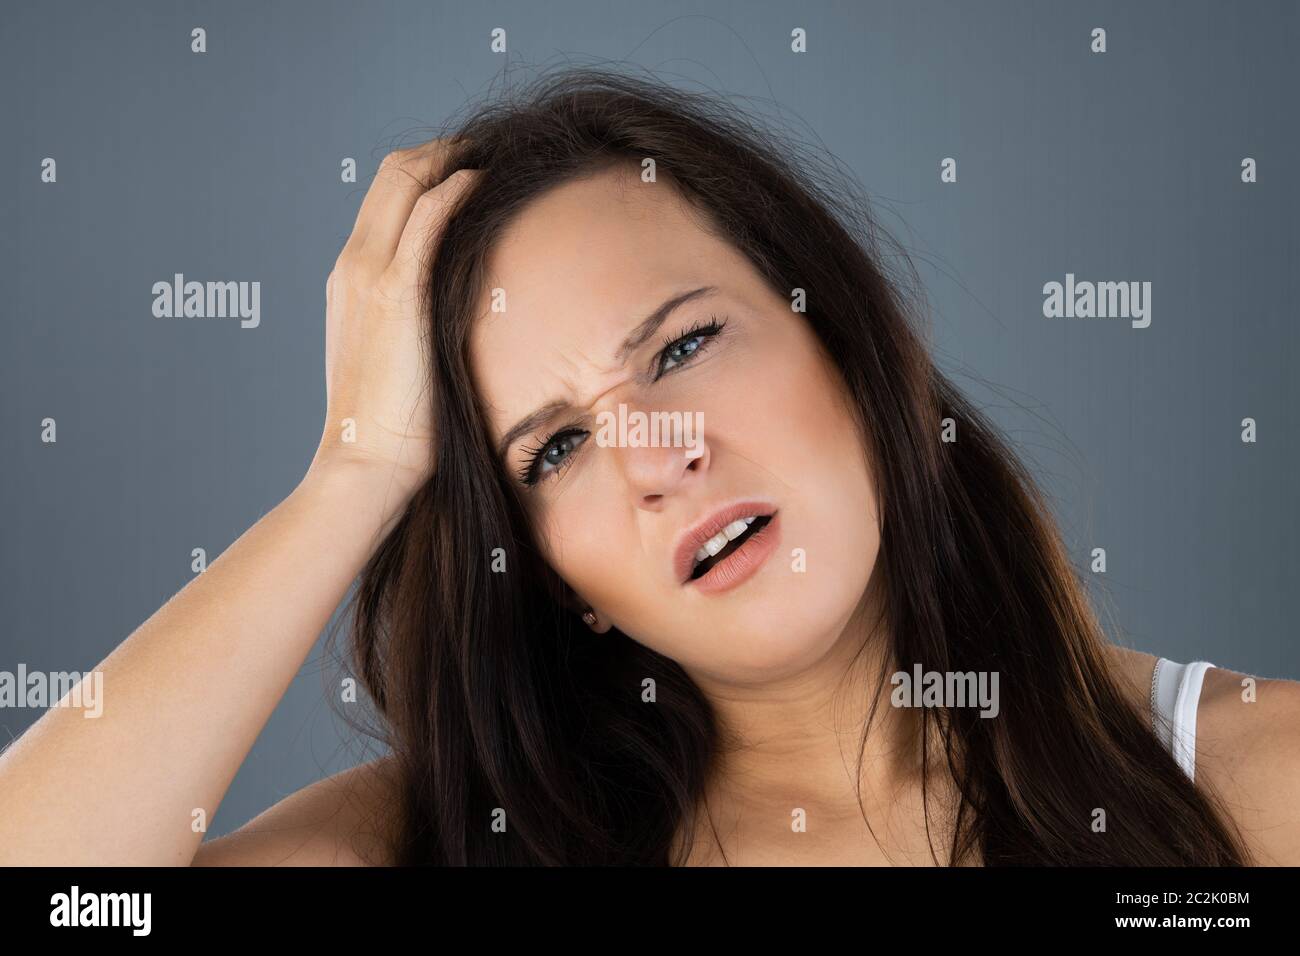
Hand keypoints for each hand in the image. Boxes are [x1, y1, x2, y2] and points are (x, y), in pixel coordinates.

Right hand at [308, 139, 478, 501]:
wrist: (363, 462)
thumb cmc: (390, 427)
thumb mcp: (397, 360)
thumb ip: (415, 325)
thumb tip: (458, 318)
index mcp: (350, 278)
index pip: (386, 196)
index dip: (428, 170)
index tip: (470, 169)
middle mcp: (354, 264)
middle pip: (394, 172)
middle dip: (445, 149)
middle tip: (492, 151)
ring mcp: (369, 274)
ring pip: (408, 179)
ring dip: (455, 157)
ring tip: (500, 157)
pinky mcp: (397, 292)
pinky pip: (428, 217)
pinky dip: (458, 188)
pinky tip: (488, 184)